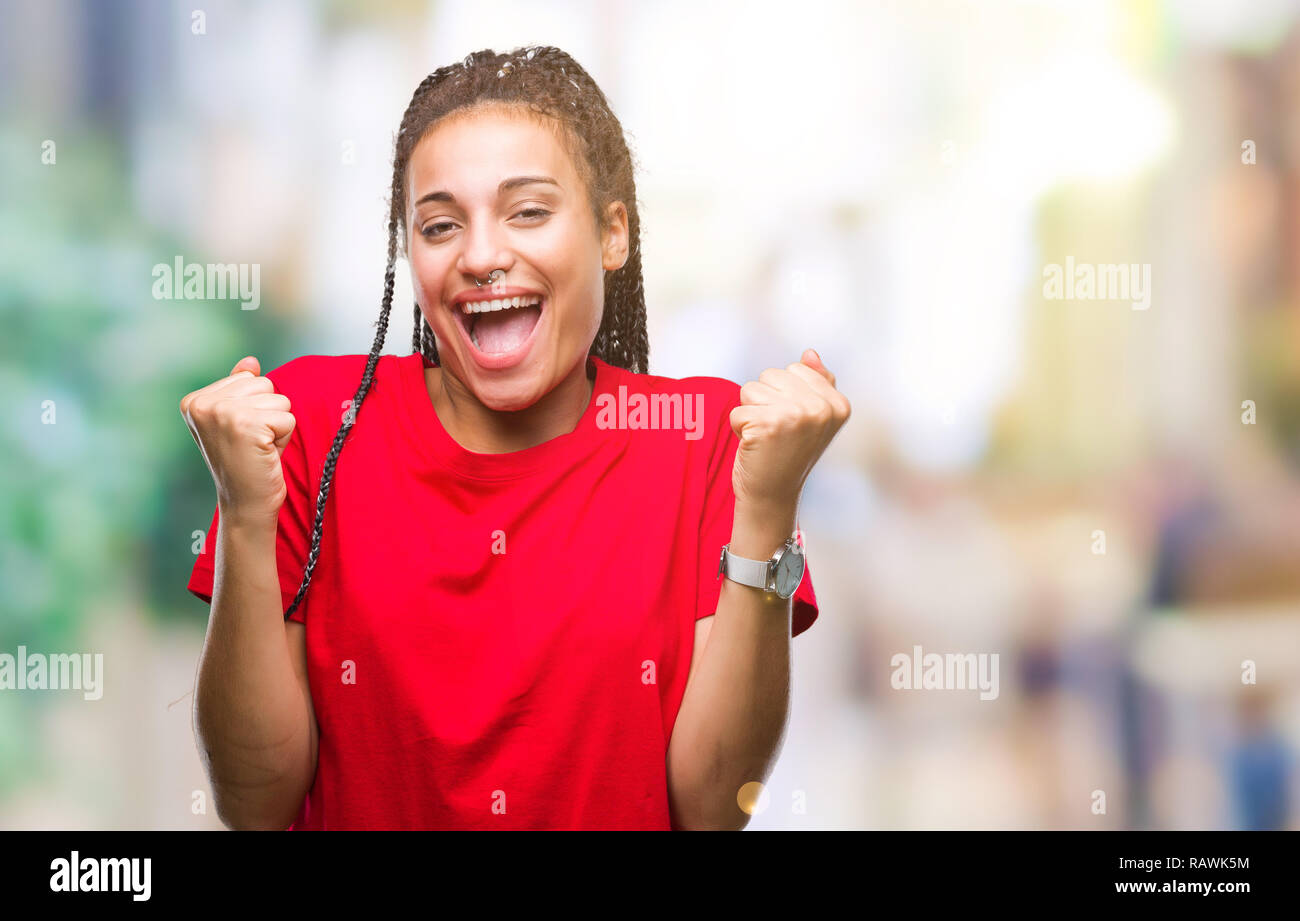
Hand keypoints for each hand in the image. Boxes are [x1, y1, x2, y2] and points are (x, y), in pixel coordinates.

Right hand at [180, 356, 296, 528]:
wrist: (246, 503)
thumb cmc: (246, 462)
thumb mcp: (238, 420)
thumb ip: (240, 389)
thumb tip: (251, 361)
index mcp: (194, 400)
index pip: (249, 378)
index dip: (256, 408)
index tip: (241, 434)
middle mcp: (202, 403)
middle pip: (265, 384)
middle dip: (269, 414)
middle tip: (253, 443)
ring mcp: (222, 412)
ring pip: (279, 399)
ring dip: (277, 426)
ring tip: (259, 448)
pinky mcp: (246, 424)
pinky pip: (287, 417)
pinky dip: (284, 437)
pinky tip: (265, 453)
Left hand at [729, 349, 851, 514]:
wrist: (773, 495)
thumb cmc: (788, 453)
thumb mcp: (810, 417)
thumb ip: (815, 383)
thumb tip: (809, 353)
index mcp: (838, 403)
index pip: (795, 368)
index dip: (784, 394)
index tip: (792, 423)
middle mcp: (822, 408)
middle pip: (771, 375)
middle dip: (764, 401)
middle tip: (776, 431)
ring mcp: (797, 415)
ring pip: (751, 389)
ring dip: (750, 413)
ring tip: (765, 437)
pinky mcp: (769, 425)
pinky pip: (737, 410)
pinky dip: (739, 428)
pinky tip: (754, 446)